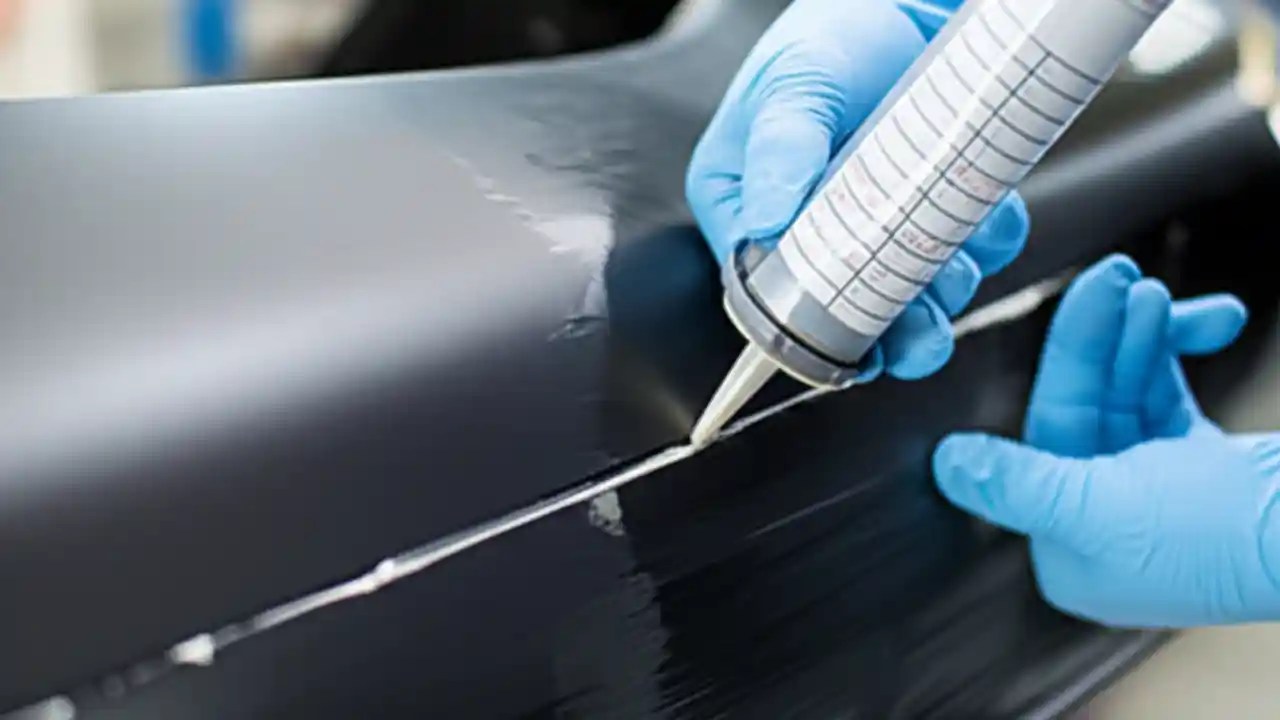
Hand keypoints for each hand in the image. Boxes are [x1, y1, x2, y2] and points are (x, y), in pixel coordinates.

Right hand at [686, 0, 1029, 379]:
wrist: (913, 2)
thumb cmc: (833, 37)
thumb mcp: (794, 86)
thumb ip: (779, 147)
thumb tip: (766, 222)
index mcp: (748, 206)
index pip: (762, 290)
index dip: (806, 328)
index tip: (848, 346)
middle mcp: (811, 226)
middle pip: (844, 307)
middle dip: (889, 327)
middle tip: (919, 333)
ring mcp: (880, 220)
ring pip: (910, 289)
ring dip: (940, 293)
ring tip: (954, 266)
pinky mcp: (936, 208)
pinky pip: (966, 247)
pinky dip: (984, 243)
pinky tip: (984, 218)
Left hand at [934, 255, 1279, 627]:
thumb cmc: (1226, 538)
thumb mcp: (1101, 508)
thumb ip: (1020, 484)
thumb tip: (948, 466)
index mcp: (1074, 551)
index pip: (1050, 434)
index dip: (1069, 358)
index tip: (1089, 296)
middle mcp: (1107, 525)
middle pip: (1088, 405)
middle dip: (1106, 338)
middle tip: (1119, 277)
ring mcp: (1156, 497)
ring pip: (1128, 394)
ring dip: (1145, 339)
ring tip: (1158, 294)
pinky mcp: (1200, 472)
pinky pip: (1169, 399)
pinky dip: (1178, 359)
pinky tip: (1205, 321)